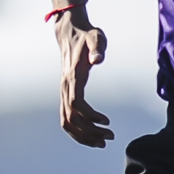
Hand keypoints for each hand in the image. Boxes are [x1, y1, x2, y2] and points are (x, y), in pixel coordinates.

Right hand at [57, 17, 113, 146]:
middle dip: (89, 131)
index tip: (107, 121)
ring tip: (103, 141)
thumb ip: (98, 48)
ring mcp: (63, 91)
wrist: (69, 32)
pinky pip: (66, 118)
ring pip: (66, 121)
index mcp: (73, 76)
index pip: (76, 103)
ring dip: (83, 135)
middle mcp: (65, 87)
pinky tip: (93, 134)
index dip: (90, 116)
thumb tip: (98, 59)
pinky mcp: (65, 94)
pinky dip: (78, 130)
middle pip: (71, 118)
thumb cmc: (86, 35)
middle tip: (110, 137)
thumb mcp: (96, 37)